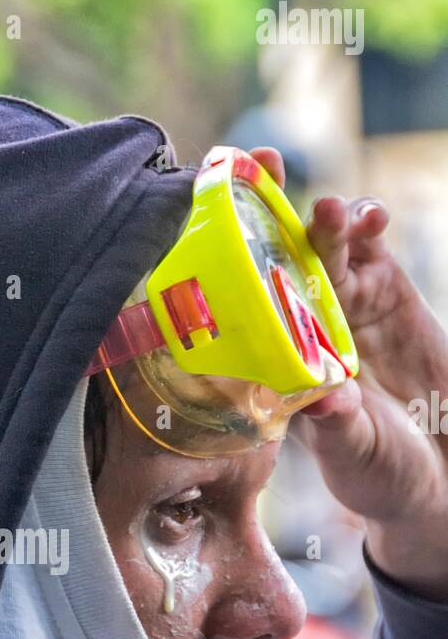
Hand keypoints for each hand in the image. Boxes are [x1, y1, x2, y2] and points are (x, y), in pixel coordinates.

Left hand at [250, 146, 447, 601]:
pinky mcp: (385, 294)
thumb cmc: (378, 472)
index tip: (211, 217)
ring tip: (330, 211)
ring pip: (323, 250)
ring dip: (325, 223)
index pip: (242, 303)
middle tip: (263, 166)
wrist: (436, 472)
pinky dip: (369, 230)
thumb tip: (327, 400)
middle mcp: (298, 328)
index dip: (227, 258)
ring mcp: (341, 307)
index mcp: (275, 363)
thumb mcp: (355, 452)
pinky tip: (371, 219)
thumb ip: (341, 427)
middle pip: (274, 259)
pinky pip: (370, 253)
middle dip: (267, 210)